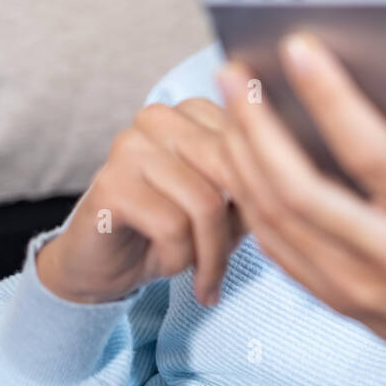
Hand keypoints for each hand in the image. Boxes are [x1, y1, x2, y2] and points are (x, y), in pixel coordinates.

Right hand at [37, 98, 251, 305]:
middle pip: (230, 170)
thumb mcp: (222, 211)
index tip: (253, 236)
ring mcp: (129, 146)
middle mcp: (158, 117)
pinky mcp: (111, 183)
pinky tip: (165, 265)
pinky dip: (177, 259)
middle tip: (225, 270)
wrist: (99, 267)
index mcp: (191, 111)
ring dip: (207, 254)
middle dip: (237, 229)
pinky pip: (172, 226)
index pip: (249, 146)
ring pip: (205, 203)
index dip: (258, 198)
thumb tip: (287, 193)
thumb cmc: (166, 232)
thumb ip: (252, 192)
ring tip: (198, 273)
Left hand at [216, 32, 385, 385]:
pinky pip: (275, 243)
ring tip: (228, 100)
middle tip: (233, 71)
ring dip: (242, 155)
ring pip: (276, 216)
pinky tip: (239, 153)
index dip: (331, 98)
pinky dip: (249, 195)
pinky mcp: (333, 299)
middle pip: (301, 189)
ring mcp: (355, 284)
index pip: (374, 153)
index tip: (297, 47)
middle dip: (257, 125)